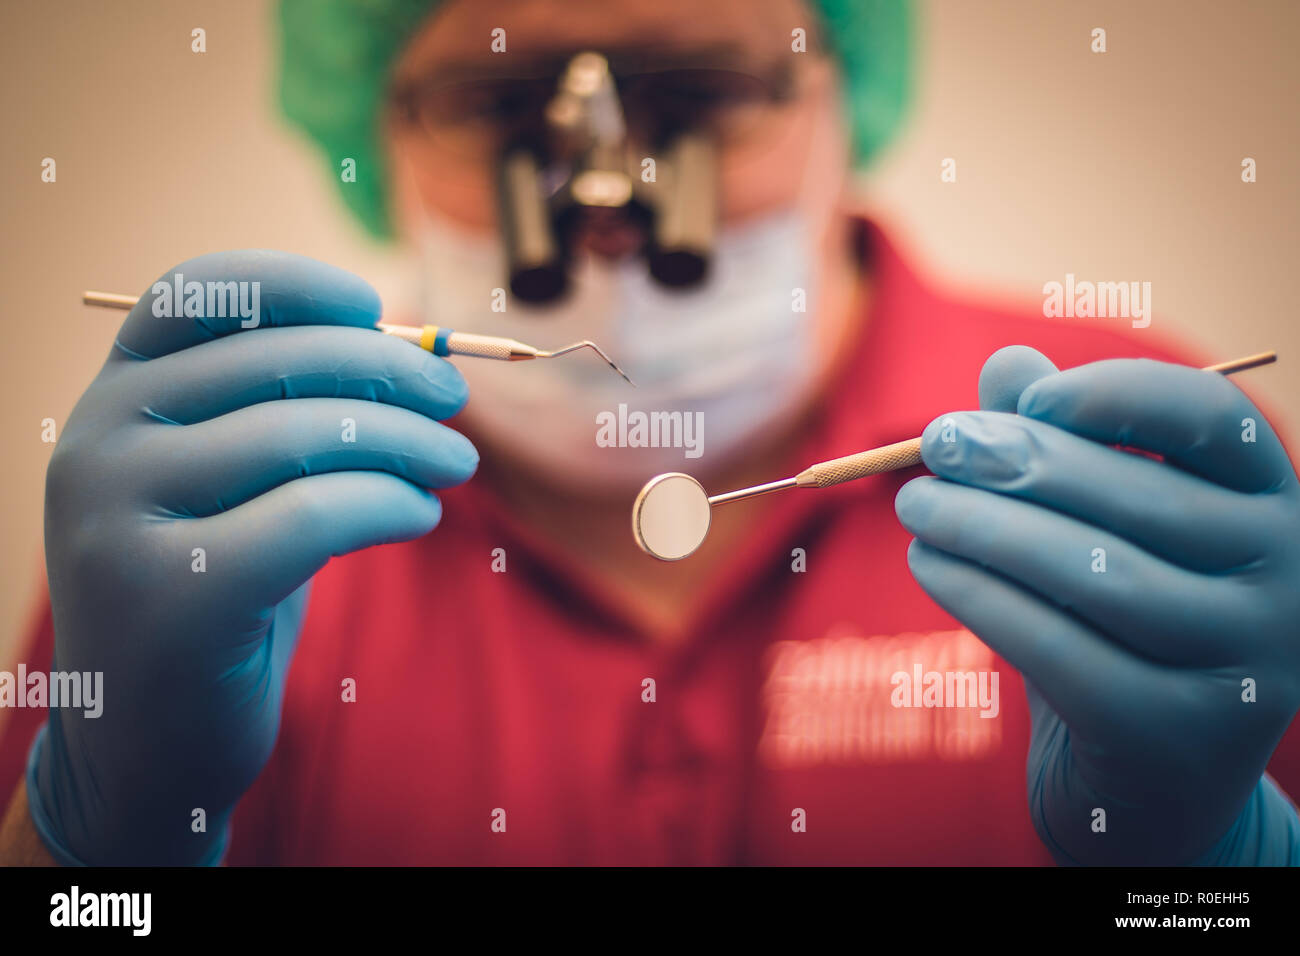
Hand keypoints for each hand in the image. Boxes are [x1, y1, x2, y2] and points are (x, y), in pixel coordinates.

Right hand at [32, 250, 476, 864]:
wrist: (147, 740)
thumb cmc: (213, 591)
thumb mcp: (233, 485)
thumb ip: (284, 412)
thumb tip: (408, 347)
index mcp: (113, 397)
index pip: (197, 295)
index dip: (294, 286)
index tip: (376, 308)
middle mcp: (99, 441)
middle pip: (277, 361)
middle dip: (391, 373)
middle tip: (454, 404)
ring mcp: (120, 518)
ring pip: (307, 436)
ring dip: (410, 443)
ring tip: (455, 464)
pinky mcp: (172, 595)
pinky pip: (316, 516)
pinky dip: (390, 504)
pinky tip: (420, 516)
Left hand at [896, 345, 1299, 864]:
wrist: (1147, 778)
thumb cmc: (1117, 622)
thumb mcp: (1099, 529)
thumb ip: (1064, 444)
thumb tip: (1008, 363)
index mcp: (1272, 500)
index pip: (1213, 418)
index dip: (1115, 395)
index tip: (1025, 396)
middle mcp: (1285, 578)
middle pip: (1138, 499)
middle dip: (1019, 462)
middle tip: (936, 443)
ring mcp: (1245, 663)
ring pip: (1096, 576)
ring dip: (987, 530)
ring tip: (916, 506)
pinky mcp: (1179, 734)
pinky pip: (1062, 650)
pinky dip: (983, 599)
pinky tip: (930, 565)